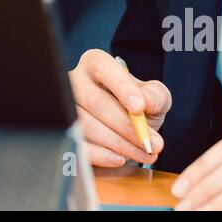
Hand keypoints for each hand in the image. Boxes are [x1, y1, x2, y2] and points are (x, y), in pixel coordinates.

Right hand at [68, 49, 170, 166]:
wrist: (127, 128)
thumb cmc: (137, 105)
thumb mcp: (154, 96)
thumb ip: (155, 96)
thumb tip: (145, 102)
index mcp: (96, 63)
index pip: (104, 68)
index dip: (121, 87)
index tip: (139, 108)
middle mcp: (76, 81)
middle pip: (95, 101)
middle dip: (125, 125)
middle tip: (150, 142)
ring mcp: (66, 108)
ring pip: (86, 125)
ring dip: (118, 143)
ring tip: (143, 153)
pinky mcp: (66, 133)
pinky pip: (78, 145)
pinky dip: (101, 155)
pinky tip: (120, 158)